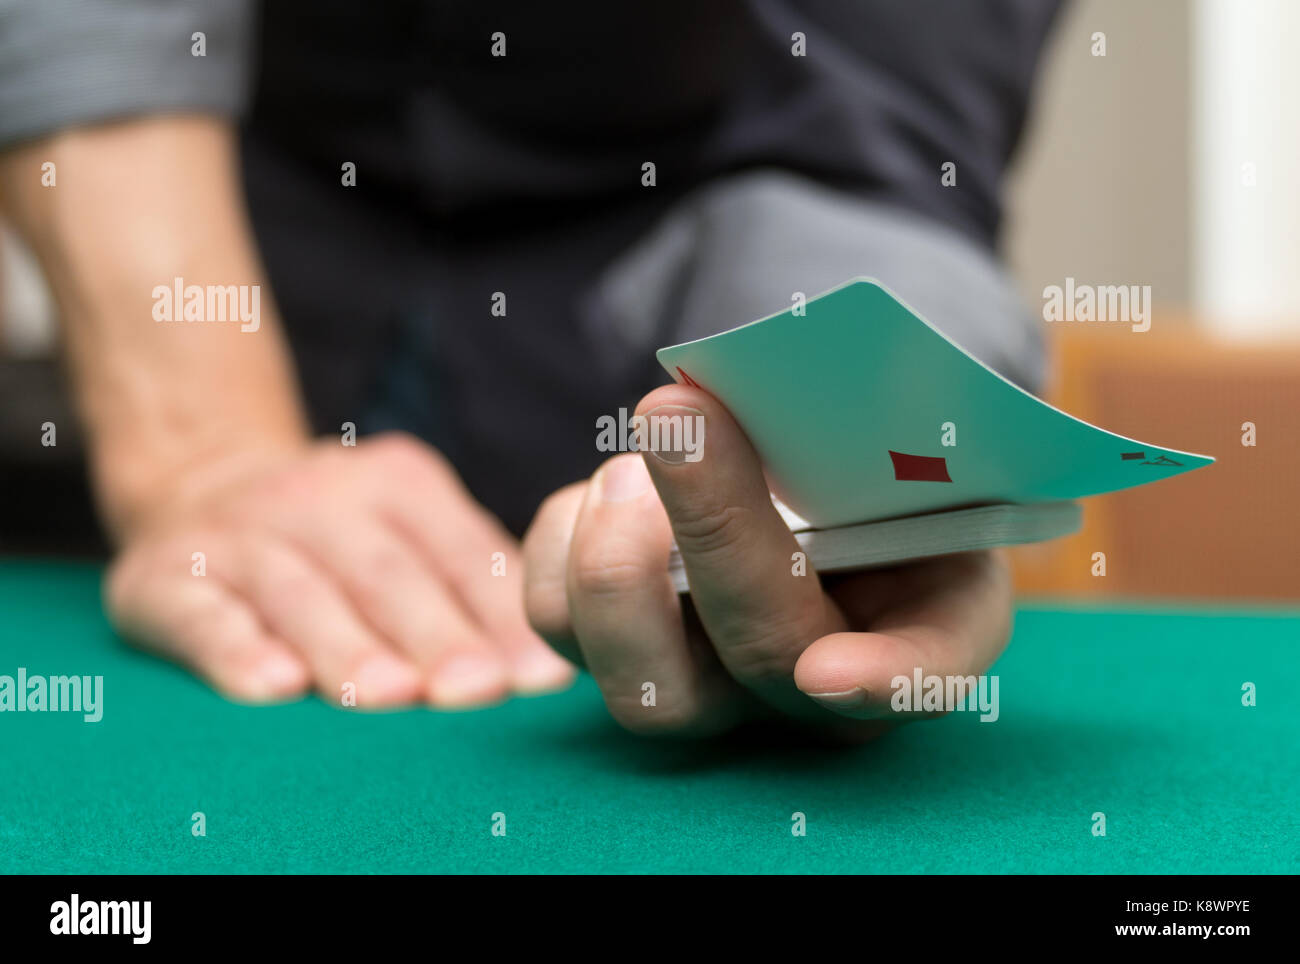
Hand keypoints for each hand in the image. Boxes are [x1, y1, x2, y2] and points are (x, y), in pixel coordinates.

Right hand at [106, 433, 574, 706]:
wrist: (199, 482)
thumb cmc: (340, 535)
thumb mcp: (409, 526)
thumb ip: (472, 580)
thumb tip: (552, 664)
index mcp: (396, 482)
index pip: (458, 553)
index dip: (499, 615)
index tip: (538, 678)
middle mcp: (318, 497)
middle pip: (384, 574)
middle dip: (435, 635)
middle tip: (478, 690)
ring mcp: (239, 533)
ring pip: (300, 594)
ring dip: (347, 648)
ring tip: (392, 697)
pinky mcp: (164, 576)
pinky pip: (201, 614)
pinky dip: (236, 650)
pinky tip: (273, 686)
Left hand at [522, 385, 1012, 739]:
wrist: (820, 474)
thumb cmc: (880, 462)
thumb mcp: (916, 441)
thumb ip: (883, 441)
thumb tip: (745, 412)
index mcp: (925, 619)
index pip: (927, 677)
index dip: (885, 680)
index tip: (827, 668)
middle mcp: (818, 685)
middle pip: (765, 655)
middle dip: (714, 527)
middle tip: (680, 415)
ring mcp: (715, 687)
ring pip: (645, 686)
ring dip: (621, 551)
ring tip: (641, 452)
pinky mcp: (621, 655)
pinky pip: (558, 623)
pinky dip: (563, 538)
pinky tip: (613, 487)